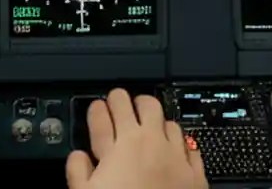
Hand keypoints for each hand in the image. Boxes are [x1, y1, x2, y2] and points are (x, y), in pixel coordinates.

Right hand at [66, 89, 206, 188]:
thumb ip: (78, 171)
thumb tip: (78, 157)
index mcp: (117, 148)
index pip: (104, 113)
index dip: (98, 107)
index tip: (97, 108)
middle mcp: (147, 143)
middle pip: (137, 103)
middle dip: (125, 100)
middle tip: (120, 104)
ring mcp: (174, 154)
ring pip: (166, 118)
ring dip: (154, 118)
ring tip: (147, 124)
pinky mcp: (194, 171)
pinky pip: (188, 143)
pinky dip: (178, 141)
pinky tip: (173, 147)